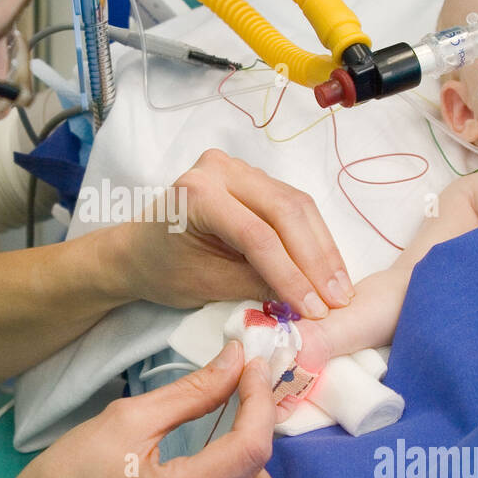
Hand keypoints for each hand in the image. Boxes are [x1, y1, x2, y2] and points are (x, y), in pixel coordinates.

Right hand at [0, 341, 285, 477]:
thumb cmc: (66, 476)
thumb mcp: (124, 420)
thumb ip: (190, 392)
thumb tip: (235, 362)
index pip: (250, 449)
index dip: (260, 402)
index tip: (252, 369)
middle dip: (257, 429)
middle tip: (237, 400)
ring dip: (253, 470)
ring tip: (220, 444)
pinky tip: (208, 475)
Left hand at [107, 149, 353, 317]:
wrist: (137, 251)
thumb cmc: (163, 270)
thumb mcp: (208, 285)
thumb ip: (259, 286)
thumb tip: (311, 302)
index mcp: (198, 193)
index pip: (258, 235)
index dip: (292, 275)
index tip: (317, 310)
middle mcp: (219, 169)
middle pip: (285, 212)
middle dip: (317, 261)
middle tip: (339, 300)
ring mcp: (237, 168)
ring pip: (296, 206)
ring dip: (323, 249)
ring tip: (341, 289)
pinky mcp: (252, 176)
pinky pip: (291, 205)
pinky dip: (313, 237)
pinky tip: (328, 268)